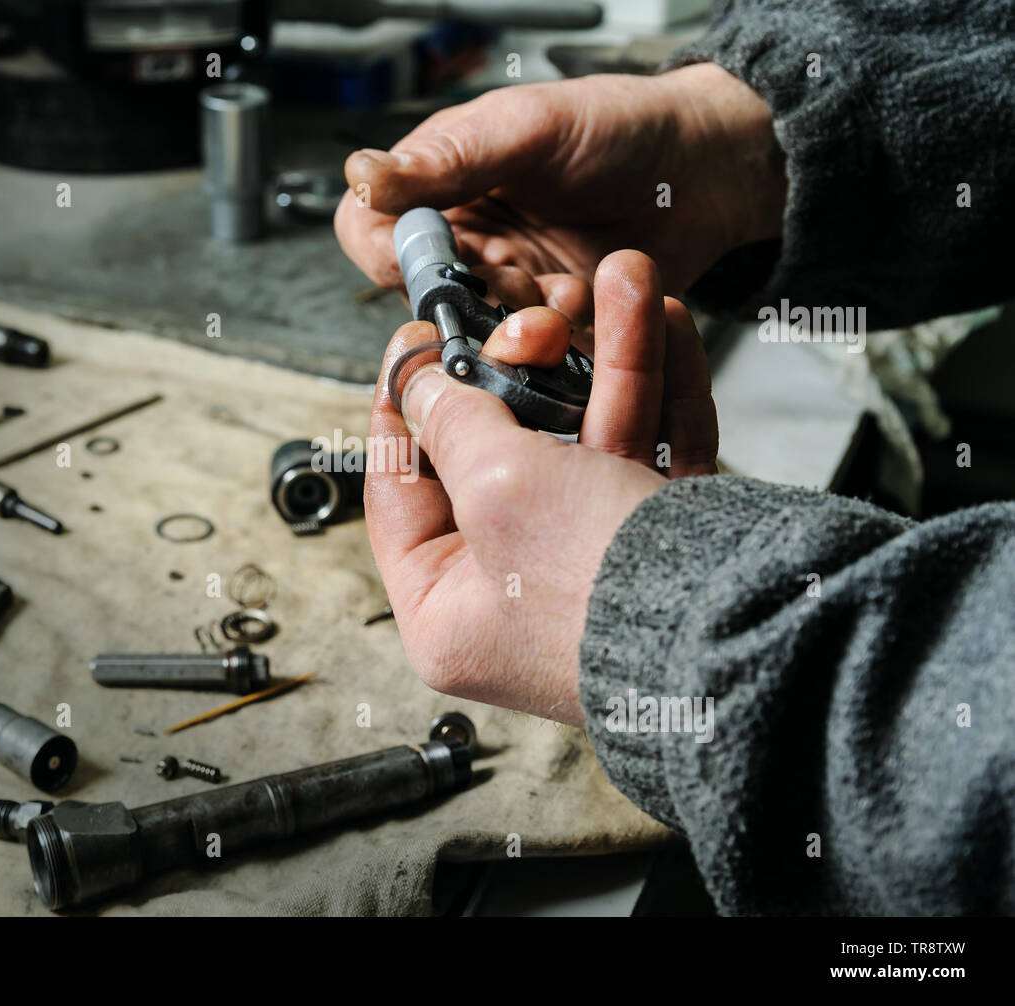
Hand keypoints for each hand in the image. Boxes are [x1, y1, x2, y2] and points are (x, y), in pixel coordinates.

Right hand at [336, 63, 784, 299]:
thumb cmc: (621, 127)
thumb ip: (447, 160)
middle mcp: (466, 241)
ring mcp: (508, 287)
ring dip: (523, 323)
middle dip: (474, 299)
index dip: (392, 256)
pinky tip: (591, 301)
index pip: (372, 231)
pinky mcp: (551, 326)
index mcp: (441, 185)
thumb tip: (362, 176)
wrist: (706, 169)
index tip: (440, 261)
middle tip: (520, 279)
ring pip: (478, 336)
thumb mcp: (529, 128)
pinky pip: (534, 357)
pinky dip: (562, 340)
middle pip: (425, 297)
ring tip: (569, 287)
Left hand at [365, 251, 717, 723]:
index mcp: (447, 610)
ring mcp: (589, 569)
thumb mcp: (495, 485)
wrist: (739, 634)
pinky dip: (659, 389)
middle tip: (532, 311)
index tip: (414, 345)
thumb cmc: (601, 591)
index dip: (404, 409)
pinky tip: (663, 325)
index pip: (402, 490)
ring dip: (607, 355)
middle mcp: (513, 593)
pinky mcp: (655, 547)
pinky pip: (648, 450)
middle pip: (499, 453)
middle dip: (527, 365)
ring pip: (584, 437)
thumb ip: (450, 423)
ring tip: (623, 282)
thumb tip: (417, 384)